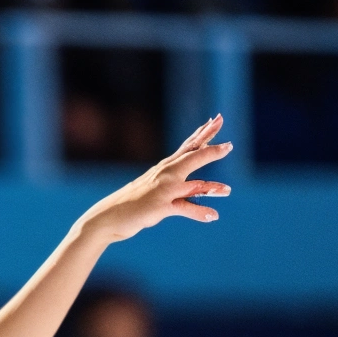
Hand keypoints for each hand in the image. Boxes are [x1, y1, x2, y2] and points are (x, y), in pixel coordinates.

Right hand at [82, 118, 231, 243]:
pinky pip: (185, 209)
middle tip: (229, 145)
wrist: (108, 217)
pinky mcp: (161, 207)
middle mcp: (166, 174)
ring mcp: (164, 190)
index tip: (216, 119)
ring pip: (193, 185)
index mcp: (164, 168)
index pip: (187, 146)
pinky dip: (200, 213)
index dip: (203, 133)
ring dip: (212, 188)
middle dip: (211, 149)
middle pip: (193, 157)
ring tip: (228, 190)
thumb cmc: (129, 204)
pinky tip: (213, 216)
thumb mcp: (151, 189)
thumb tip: (178, 184)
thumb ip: (166, 184)